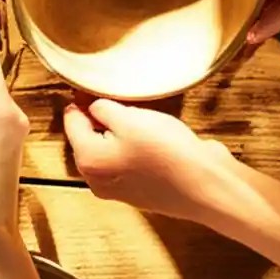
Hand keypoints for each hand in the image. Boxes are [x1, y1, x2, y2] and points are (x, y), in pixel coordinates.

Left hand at [63, 99, 238, 221]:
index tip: (88, 87)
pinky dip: (135, 149)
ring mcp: (118, 189)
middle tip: (120, 101)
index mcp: (88, 160)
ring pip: (109, 150)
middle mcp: (97, 179)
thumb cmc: (167, 152)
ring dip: (119, 134)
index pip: (71, 122)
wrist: (208, 188)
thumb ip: (103, 109)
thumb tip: (93, 108)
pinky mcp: (140, 192)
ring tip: (141, 120)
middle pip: (88, 138)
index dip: (80, 101)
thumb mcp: (130, 118)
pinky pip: (128, 162)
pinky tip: (154, 139)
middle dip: (100, 119)